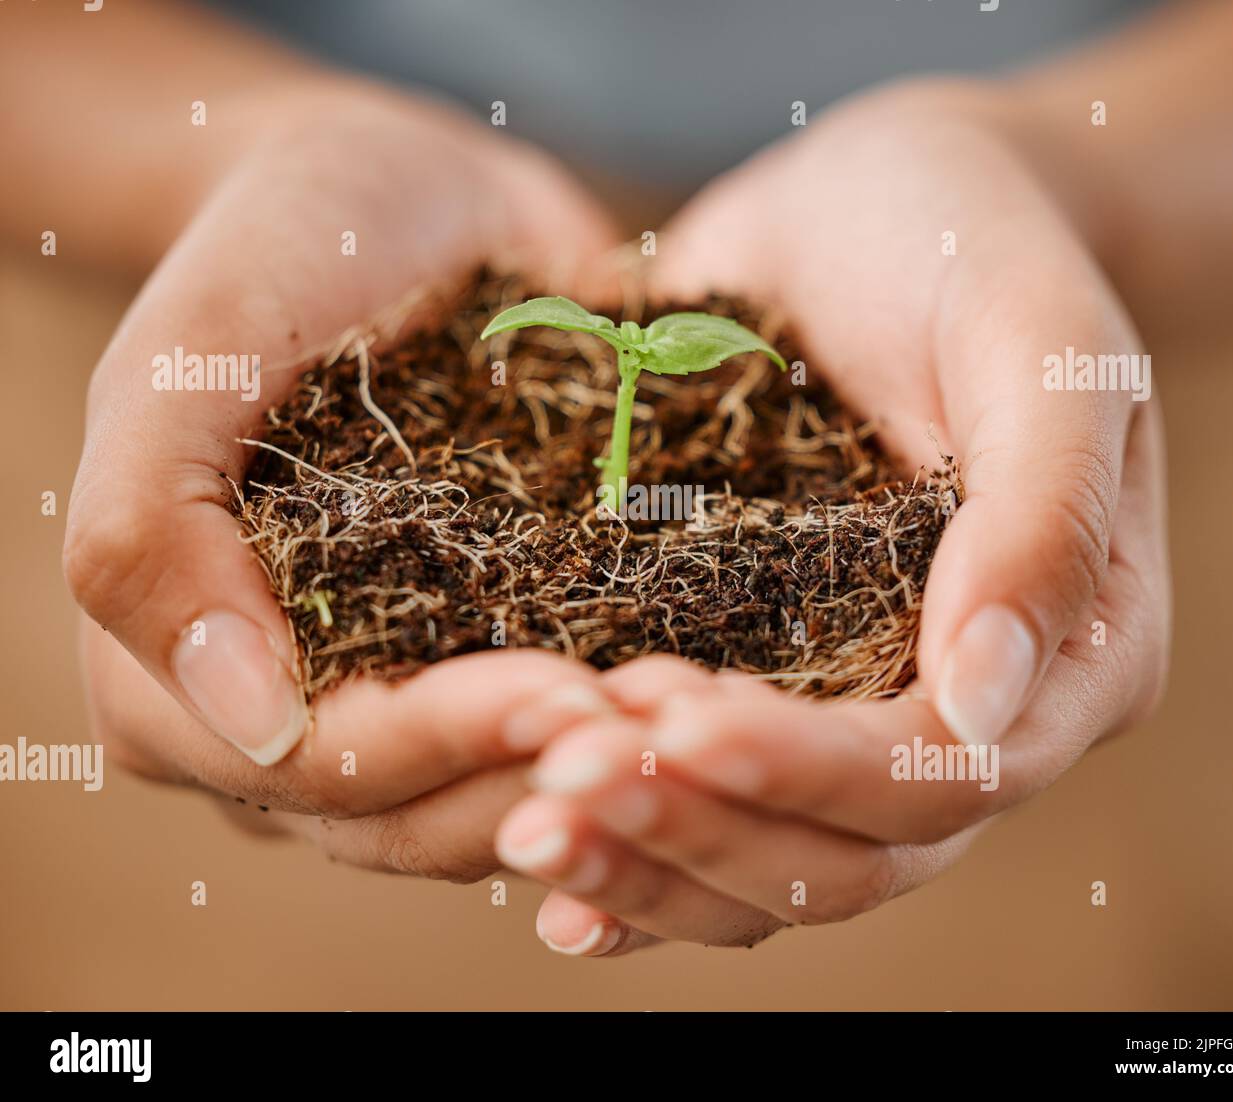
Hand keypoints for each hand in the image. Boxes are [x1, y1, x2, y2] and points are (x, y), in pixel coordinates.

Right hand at [64, 81, 621, 877]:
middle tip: (661, 723)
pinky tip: (709, 703)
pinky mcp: (490, 662)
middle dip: (537, 773)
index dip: (438, 744)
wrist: (407, 201)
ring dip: (594, 777)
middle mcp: (286, 720)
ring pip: (492, 802)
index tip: (565, 692)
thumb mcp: (187, 357)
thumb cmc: (280, 252)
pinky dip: (625, 736)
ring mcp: (396, 699)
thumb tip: (248, 720)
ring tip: (698, 719)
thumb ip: (149, 532)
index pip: (315, 765)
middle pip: (413, 813)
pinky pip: (554, 738)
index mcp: (178, 677)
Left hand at [493, 80, 1170, 953]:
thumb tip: (983, 703)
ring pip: (770, 867)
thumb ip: (1040, 513)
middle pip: (848, 855)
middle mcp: (967, 716)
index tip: (670, 711)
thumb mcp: (1033, 337)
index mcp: (1076, 657)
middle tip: (561, 781)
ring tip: (526, 824)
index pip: (944, 772)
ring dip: (648, 861)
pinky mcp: (770, 686)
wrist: (877, 207)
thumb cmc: (970, 245)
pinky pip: (712, 815)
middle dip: (703, 830)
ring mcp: (860, 713)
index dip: (809, 769)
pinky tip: (544, 863)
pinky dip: (634, 854)